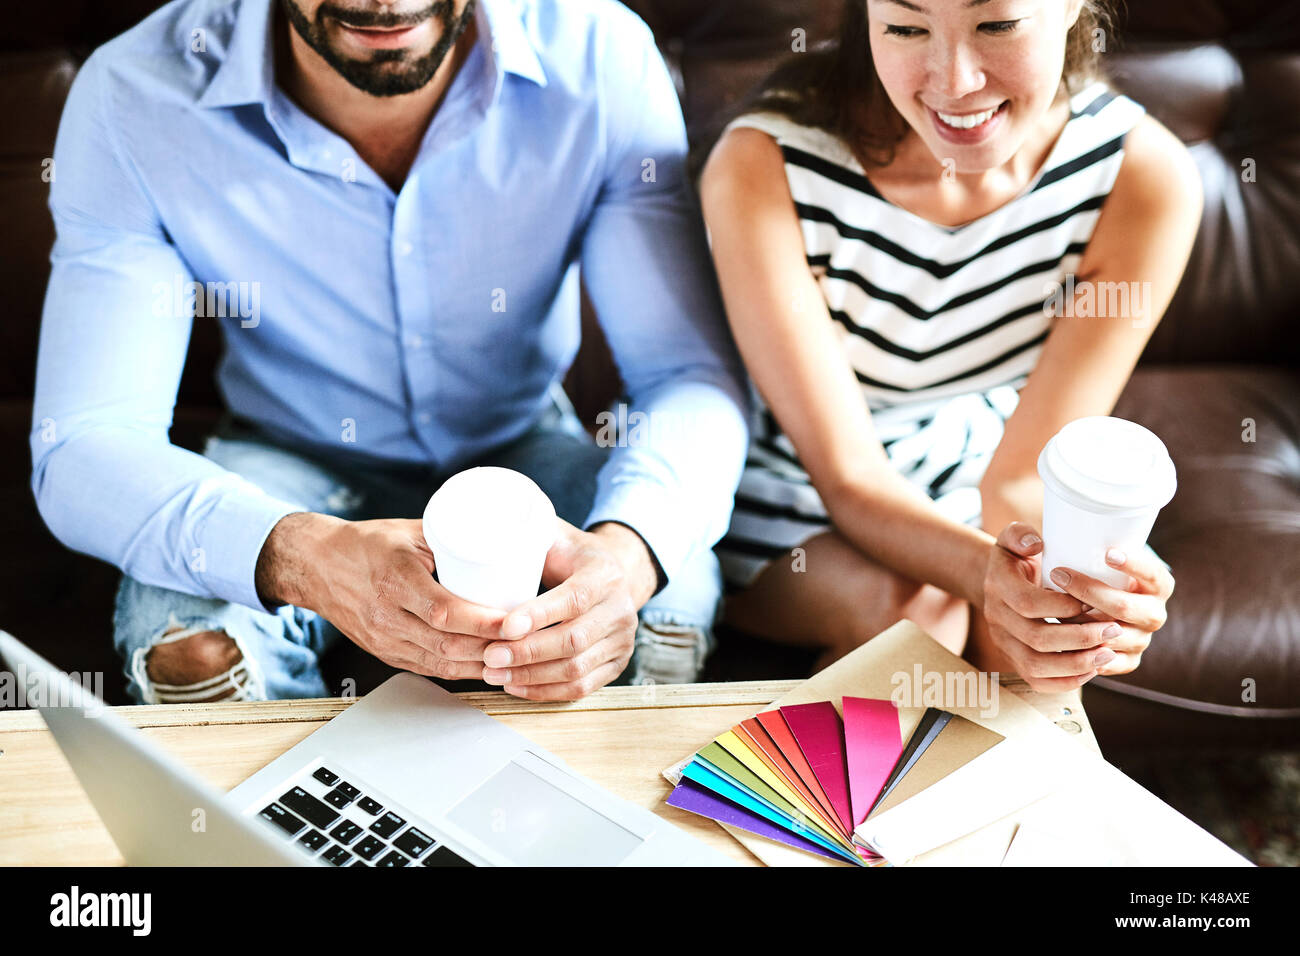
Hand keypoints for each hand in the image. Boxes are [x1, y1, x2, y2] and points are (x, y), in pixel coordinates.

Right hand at [256, 513, 504, 679]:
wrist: (317, 565)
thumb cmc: (364, 543)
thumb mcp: (410, 532)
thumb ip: (452, 542)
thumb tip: (500, 545)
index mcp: (395, 579)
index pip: (445, 611)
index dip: (483, 622)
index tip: (514, 621)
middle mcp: (387, 615)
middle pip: (447, 644)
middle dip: (491, 648)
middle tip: (526, 642)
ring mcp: (384, 639)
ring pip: (440, 664)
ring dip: (480, 665)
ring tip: (514, 658)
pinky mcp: (385, 652)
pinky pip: (427, 669)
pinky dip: (459, 671)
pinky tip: (484, 667)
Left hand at [479, 520, 655, 700]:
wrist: (612, 573)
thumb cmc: (571, 554)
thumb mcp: (555, 534)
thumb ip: (527, 529)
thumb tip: (486, 528)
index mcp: (606, 574)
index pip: (574, 598)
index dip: (539, 615)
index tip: (505, 626)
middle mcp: (621, 609)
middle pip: (574, 640)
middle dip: (527, 653)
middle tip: (489, 656)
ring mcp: (622, 640)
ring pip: (577, 669)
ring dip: (532, 676)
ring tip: (494, 673)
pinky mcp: (616, 663)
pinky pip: (582, 688)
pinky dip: (546, 692)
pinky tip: (516, 686)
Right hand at [980, 521, 1124, 691]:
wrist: (998, 583)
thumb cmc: (1017, 558)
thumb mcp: (1014, 537)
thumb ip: (1021, 533)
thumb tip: (1037, 544)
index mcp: (998, 586)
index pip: (1029, 603)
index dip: (1063, 605)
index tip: (1090, 601)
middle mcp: (996, 618)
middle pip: (1037, 638)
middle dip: (1080, 637)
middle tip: (1113, 629)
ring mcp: (1004, 642)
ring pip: (1036, 666)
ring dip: (1076, 663)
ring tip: (1108, 653)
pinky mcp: (1015, 660)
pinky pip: (1037, 682)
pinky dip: (1067, 680)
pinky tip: (1092, 669)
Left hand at [1046, 547, 1173, 677]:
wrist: (1089, 605)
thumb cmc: (1087, 570)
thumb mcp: (1085, 550)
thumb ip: (1057, 539)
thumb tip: (1034, 544)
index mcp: (1158, 585)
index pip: (1153, 574)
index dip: (1134, 565)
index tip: (1106, 554)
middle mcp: (1154, 613)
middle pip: (1125, 606)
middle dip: (1090, 592)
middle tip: (1059, 576)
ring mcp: (1142, 640)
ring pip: (1112, 635)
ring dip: (1080, 622)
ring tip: (1051, 606)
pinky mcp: (1128, 662)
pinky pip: (1108, 662)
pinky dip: (1084, 652)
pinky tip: (1061, 639)